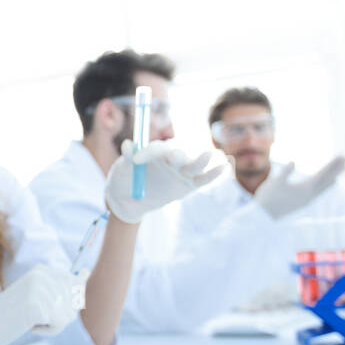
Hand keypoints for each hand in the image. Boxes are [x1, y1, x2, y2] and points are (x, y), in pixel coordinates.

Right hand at [0, 264, 82, 344]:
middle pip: (74, 302)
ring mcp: (39, 289)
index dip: (69, 300)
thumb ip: (63, 287)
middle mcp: (42, 276)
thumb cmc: (14, 313)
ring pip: (68, 315)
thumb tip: (87, 272)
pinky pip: (59, 324)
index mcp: (42, 270)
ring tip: (33, 321)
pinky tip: (31, 326)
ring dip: (54, 324)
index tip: (49, 307)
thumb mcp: (40, 296)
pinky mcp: (37, 305)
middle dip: (61, 315)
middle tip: (37, 317)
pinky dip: (47, 330)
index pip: (74, 283)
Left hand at [105, 139, 223, 223]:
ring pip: (193, 165)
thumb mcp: (121, 168)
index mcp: (154, 152)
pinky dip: (213, 174)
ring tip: (207, 155)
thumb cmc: (123, 178)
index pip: (157, 148)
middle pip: (177, 155)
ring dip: (199, 160)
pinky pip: (203, 179)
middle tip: (174, 157)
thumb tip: (127, 145)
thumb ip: (127, 157)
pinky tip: (223, 166)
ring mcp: (181, 171)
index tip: (136, 160)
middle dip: (177, 156)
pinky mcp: (189, 185)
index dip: (148, 152)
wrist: (128, 199)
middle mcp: (170, 159)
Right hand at [255, 157, 344, 219]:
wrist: (263, 218)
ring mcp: (305, 201)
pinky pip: (316, 194)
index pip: (324, 173)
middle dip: (336, 169)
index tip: (343, 157)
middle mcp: (309, 195)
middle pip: (327, 180)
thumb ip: (286, 172)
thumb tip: (294, 162)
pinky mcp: (300, 204)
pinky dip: (322, 189)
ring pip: (322, 188)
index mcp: (306, 188)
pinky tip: (321, 188)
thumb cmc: (268, 197)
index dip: (333, 164)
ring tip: (338, 176)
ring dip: (331, 180)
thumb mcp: (276, 181)